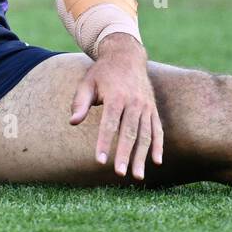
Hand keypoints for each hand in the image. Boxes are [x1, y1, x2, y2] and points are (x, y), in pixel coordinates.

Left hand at [69, 34, 163, 179]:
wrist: (127, 55)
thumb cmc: (102, 72)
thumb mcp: (88, 82)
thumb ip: (80, 102)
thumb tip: (73, 122)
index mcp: (116, 96)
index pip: (109, 123)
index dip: (104, 143)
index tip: (100, 160)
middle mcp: (134, 102)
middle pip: (129, 132)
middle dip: (125, 154)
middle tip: (120, 174)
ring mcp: (146, 106)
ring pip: (145, 134)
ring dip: (142, 156)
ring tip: (137, 176)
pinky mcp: (153, 109)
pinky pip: (157, 129)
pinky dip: (158, 146)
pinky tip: (156, 162)